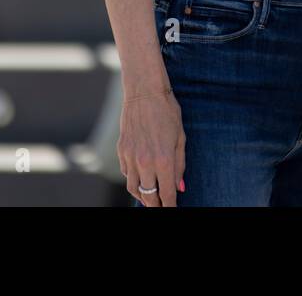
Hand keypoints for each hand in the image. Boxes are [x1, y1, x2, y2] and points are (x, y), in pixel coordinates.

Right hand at [118, 90, 185, 205]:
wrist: (144, 93)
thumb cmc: (167, 112)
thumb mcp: (181, 138)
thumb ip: (180, 165)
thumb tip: (180, 187)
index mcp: (164, 159)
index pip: (167, 193)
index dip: (170, 205)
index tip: (173, 209)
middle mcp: (145, 162)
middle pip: (149, 195)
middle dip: (156, 204)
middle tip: (162, 206)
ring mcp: (131, 157)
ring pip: (134, 188)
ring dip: (143, 197)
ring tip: (150, 199)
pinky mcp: (121, 151)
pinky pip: (126, 174)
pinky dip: (134, 180)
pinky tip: (141, 179)